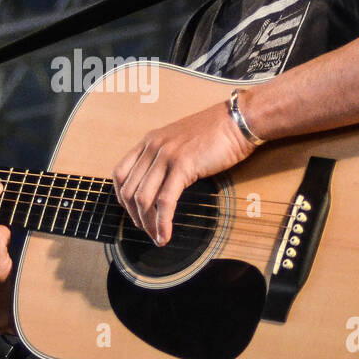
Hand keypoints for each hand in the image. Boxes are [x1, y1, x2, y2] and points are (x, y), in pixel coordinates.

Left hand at [112, 98, 257, 245]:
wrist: (238, 120)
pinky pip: (165, 201)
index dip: (122, 199)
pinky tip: (165, 235)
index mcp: (149, 141)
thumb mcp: (180, 141)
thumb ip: (165, 158)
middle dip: (135, 216)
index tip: (133, 213)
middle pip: (129, 190)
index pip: (119, 174)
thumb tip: (160, 185)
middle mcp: (152, 147)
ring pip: (144, 198)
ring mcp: (166, 155)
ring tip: (157, 238)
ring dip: (148, 224)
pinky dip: (163, 222)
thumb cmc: (216, 132)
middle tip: (147, 231)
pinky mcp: (183, 166)